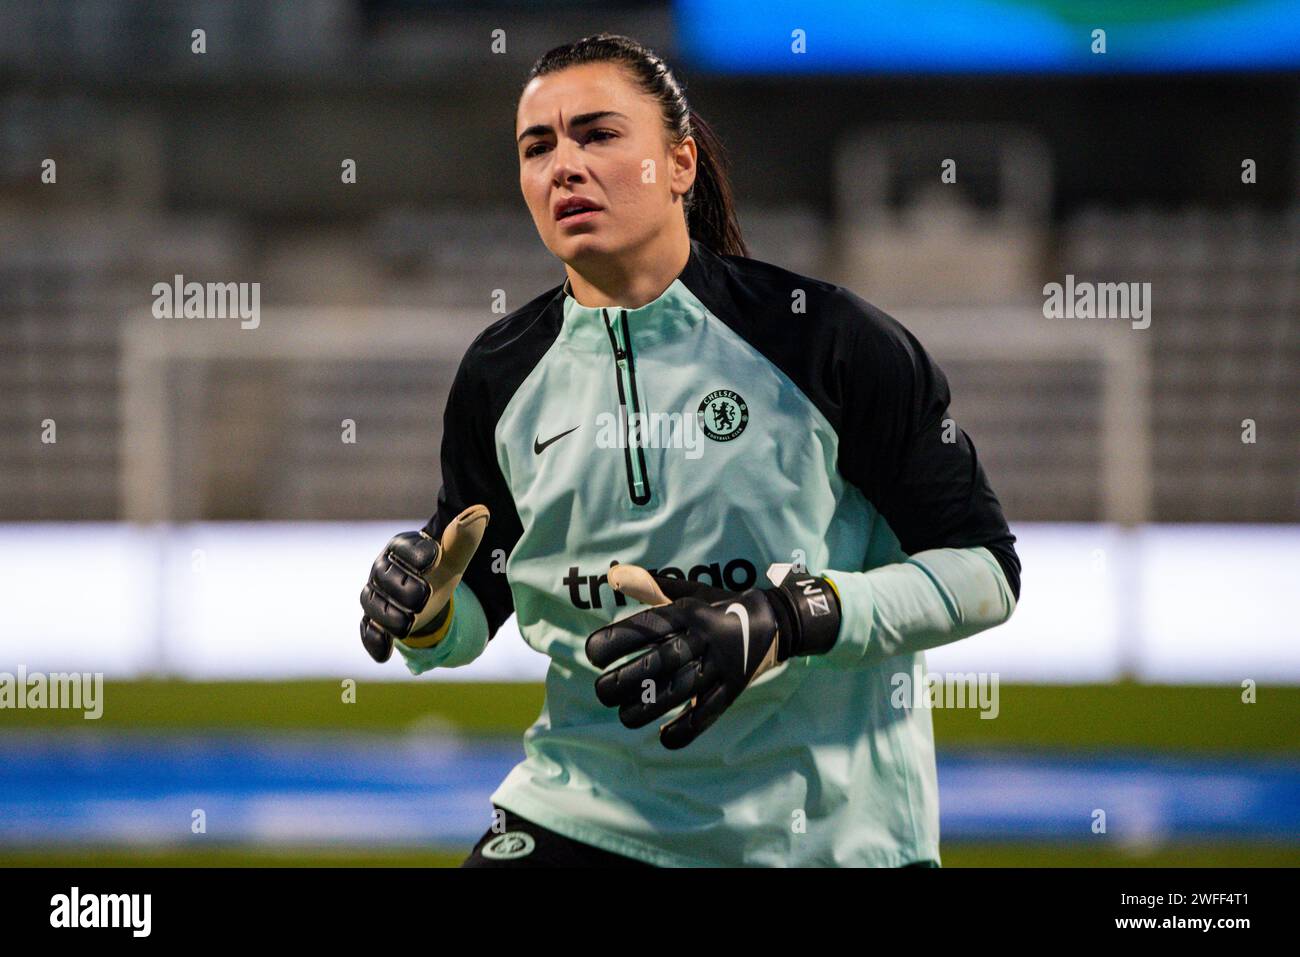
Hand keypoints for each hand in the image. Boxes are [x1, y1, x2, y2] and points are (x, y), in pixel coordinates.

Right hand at [359, 505, 488, 662]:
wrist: (428, 590)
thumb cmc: (440, 567)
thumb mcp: (455, 555)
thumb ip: (464, 538)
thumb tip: (480, 513)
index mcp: (401, 547)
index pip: (403, 547)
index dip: (416, 552)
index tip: (435, 559)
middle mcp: (382, 569)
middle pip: (384, 577)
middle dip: (403, 587)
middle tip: (425, 597)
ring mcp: (377, 596)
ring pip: (374, 604)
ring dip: (390, 615)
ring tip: (409, 624)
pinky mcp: (376, 620)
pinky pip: (368, 630)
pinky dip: (375, 642)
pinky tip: (385, 654)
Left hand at [585, 563, 840, 748]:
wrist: (777, 620)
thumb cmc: (720, 605)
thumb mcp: (689, 591)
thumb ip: (651, 586)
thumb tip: (613, 575)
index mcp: (690, 611)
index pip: (650, 625)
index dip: (619, 639)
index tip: (592, 654)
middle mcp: (705, 636)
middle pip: (664, 660)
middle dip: (628, 678)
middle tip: (601, 691)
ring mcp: (722, 663)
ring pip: (684, 689)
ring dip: (651, 707)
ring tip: (624, 718)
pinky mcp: (736, 686)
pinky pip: (711, 711)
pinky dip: (688, 728)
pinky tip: (665, 739)